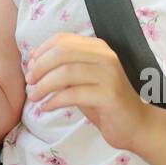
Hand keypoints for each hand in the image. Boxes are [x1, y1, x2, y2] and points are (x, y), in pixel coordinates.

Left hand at [25, 32, 150, 148]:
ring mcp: (109, 75)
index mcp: (98, 47)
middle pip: (62, 53)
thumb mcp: (82, 80)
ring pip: (66, 72)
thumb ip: (64, 68)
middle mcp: (105, 56)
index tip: (29, 66)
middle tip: (29, 82)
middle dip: (40, 67)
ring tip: (34, 96)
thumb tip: (33, 62)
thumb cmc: (104, 102)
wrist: (136, 125)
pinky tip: (46, 107)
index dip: (41, 51)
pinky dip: (54, 100)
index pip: (63, 40)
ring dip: (44, 85)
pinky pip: (73, 94)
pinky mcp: (109, 95)